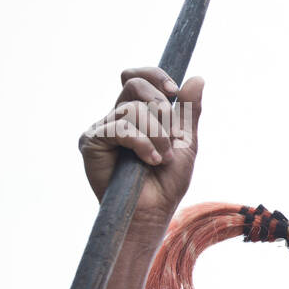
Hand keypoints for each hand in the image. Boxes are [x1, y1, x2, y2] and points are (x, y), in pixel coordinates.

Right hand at [79, 67, 203, 224]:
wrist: (153, 212)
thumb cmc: (167, 182)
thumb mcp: (185, 142)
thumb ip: (189, 111)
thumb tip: (197, 78)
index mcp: (138, 113)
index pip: (138, 77)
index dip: (156, 77)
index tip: (174, 92)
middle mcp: (117, 116)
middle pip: (134, 84)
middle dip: (161, 109)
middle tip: (172, 138)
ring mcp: (103, 128)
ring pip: (132, 108)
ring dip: (157, 134)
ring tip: (162, 159)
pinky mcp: (91, 141)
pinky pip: (120, 127)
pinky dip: (142, 143)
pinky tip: (150, 161)